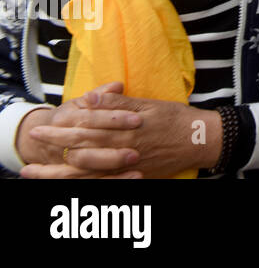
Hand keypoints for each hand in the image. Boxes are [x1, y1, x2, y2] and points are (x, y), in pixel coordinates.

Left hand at [23, 82, 221, 178]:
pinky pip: (100, 183)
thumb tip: (91, 98)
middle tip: (34, 140)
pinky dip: (80, 183)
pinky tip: (67, 181)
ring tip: (37, 171)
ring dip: (57, 171)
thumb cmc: (176, 118)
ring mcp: (125, 167)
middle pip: (80, 149)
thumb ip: (117, 104)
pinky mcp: (131, 177)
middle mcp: (121, 150)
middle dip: (54, 145)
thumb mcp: (148, 104)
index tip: (43, 124)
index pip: (85, 128)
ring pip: (84, 171)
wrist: (200, 140)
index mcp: (124, 130)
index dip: (63, 126)